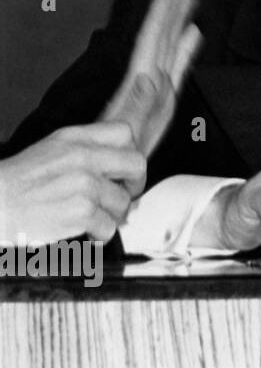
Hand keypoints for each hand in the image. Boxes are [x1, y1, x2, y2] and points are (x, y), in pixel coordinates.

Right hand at [0, 122, 145, 244]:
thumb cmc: (16, 184)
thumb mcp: (49, 151)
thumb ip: (84, 150)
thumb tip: (118, 162)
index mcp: (74, 139)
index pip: (124, 133)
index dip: (129, 153)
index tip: (124, 169)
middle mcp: (83, 157)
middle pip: (137, 165)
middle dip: (134, 184)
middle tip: (123, 195)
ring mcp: (84, 184)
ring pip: (124, 202)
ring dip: (113, 215)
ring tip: (92, 218)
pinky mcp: (82, 212)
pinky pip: (110, 227)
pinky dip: (100, 235)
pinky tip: (85, 232)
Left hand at [99, 0, 202, 175]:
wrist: (115, 174)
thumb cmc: (117, 157)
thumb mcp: (128, 130)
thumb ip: (142, 102)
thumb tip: (150, 74)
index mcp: (143, 85)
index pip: (153, 40)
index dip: (162, 13)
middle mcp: (151, 81)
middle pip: (162, 36)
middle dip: (172, 8)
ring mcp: (158, 88)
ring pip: (169, 46)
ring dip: (179, 21)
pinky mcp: (164, 99)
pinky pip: (177, 66)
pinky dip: (185, 48)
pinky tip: (193, 34)